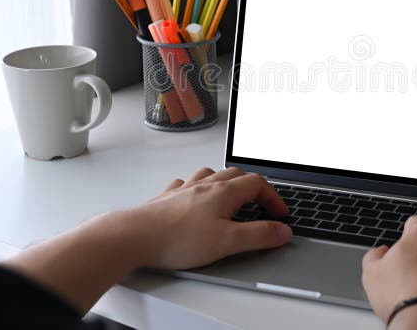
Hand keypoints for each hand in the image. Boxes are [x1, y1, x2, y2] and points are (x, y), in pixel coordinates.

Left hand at [129, 167, 292, 269]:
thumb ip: (258, 236)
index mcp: (224, 192)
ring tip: (231, 193)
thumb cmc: (177, 238)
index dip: (274, 198)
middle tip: (262, 203)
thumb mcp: (227, 242)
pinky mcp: (167, 198)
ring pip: (211, 175)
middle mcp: (205, 185)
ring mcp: (185, 189)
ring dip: (226, 181)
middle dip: (254, 187)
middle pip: (237, 175)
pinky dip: (197, 187)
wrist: (134, 236)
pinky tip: (194, 197)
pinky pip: (186, 184)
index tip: (280, 213)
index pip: (258, 184)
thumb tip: (281, 231)